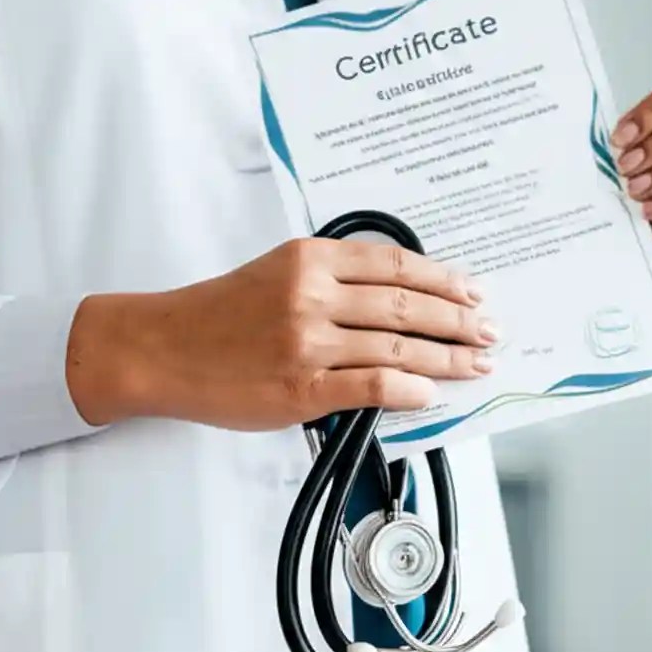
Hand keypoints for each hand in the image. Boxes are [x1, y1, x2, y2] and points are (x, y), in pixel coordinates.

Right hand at [66, 239, 496, 430]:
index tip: (473, 290)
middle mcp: (312, 295)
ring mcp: (308, 343)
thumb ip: (333, 277)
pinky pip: (371, 385)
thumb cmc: (219, 312)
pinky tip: (431, 393)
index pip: (396, 265)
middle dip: (459, 320)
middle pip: (407, 306)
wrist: (162, 348)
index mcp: (310, 258)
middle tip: (490, 330)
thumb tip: (399, 298)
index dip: (444, 279)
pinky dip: (408, 389)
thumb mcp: (276, 272)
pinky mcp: (300, 388)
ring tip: (477, 364)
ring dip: (448, 358)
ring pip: (398, 347)